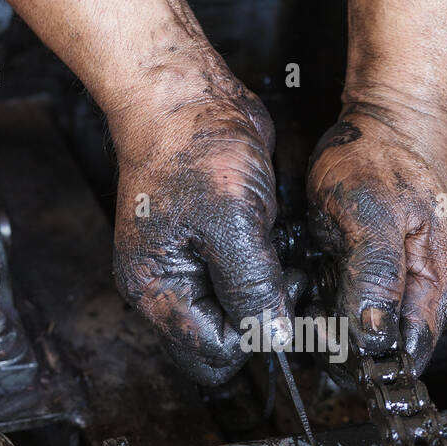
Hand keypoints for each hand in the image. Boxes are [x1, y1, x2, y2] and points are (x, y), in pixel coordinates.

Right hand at [108, 51, 289, 384]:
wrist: (184, 94)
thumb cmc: (193, 147)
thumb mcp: (233, 225)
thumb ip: (253, 288)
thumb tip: (273, 336)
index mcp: (156, 290)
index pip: (210, 351)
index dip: (252, 336)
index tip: (285, 300)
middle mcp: (167, 286)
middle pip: (215, 346)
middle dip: (257, 328)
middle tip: (290, 290)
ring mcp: (187, 268)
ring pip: (232, 317)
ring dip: (264, 303)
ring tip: (288, 268)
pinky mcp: (211, 247)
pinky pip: (239, 285)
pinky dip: (264, 279)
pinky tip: (280, 252)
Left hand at [308, 95, 446, 374]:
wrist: (392, 122)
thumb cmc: (383, 159)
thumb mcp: (372, 214)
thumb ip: (374, 276)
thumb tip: (374, 336)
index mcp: (436, 293)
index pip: (402, 360)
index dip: (362, 362)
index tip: (323, 341)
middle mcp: (427, 300)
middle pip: (381, 354)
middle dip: (339, 344)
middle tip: (307, 311)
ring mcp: (407, 289)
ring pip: (363, 335)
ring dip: (330, 325)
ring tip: (309, 291)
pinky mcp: (385, 278)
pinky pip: (353, 310)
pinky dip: (328, 303)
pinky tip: (313, 283)